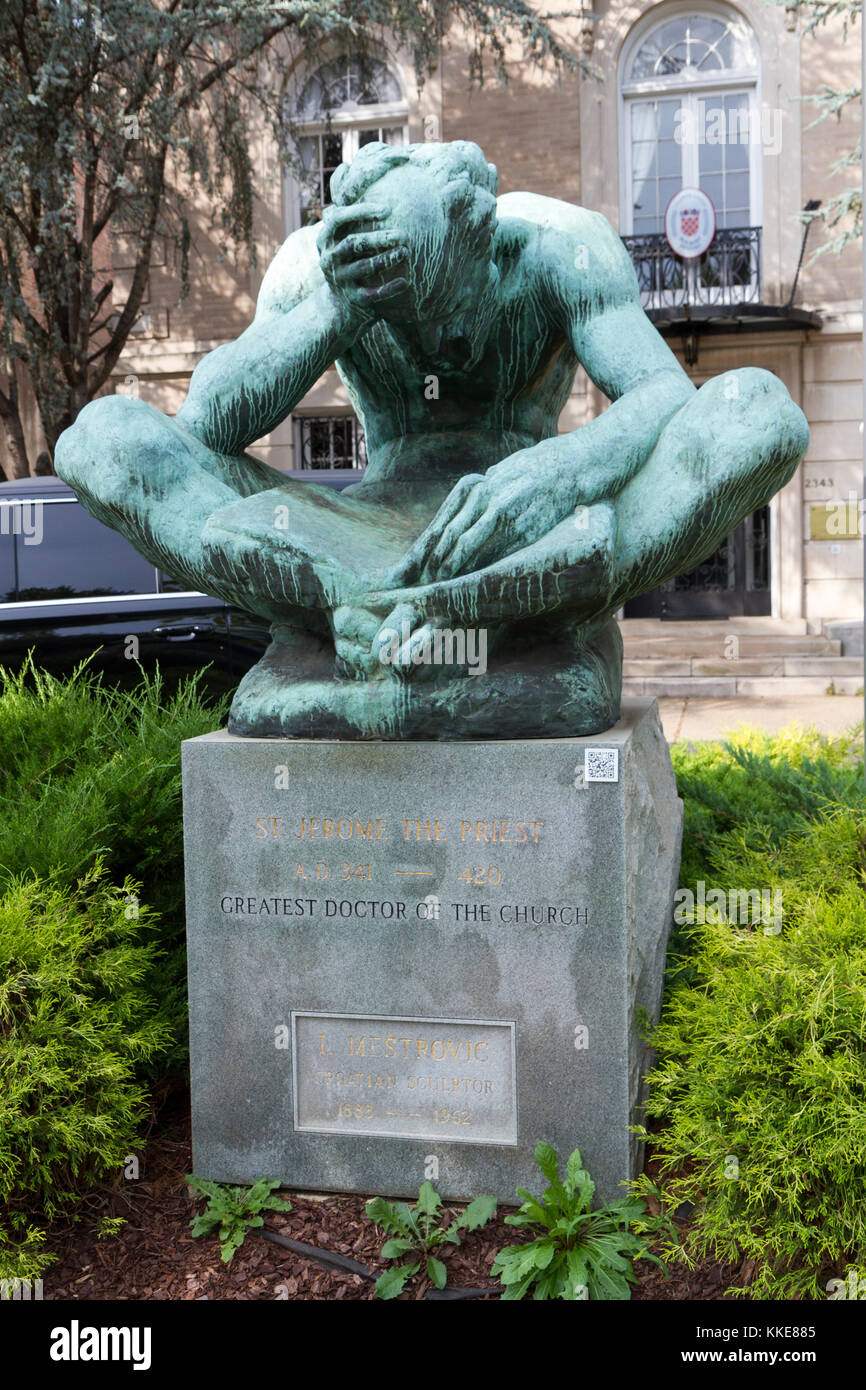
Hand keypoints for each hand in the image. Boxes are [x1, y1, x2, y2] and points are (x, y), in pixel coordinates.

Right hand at [317, 203, 409, 333]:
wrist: (338, 304)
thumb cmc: (347, 261)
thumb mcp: (340, 238)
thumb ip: (347, 215)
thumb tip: (351, 170)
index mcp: (325, 239)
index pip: (339, 219)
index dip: (362, 212)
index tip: (387, 209)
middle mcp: (329, 259)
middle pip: (353, 243)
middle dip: (379, 237)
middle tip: (404, 234)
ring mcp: (340, 280)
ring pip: (363, 267)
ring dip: (386, 259)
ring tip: (406, 252)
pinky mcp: (353, 299)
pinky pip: (373, 294)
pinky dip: (389, 288)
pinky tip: (405, 281)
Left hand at [382, 450, 578, 585]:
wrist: (564, 468)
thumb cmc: (525, 474)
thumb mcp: (493, 478)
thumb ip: (473, 499)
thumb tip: (450, 522)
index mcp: (473, 487)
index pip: (442, 524)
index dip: (427, 549)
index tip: (416, 569)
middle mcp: (484, 499)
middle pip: (451, 537)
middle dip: (436, 563)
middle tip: (424, 583)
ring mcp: (504, 514)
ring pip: (469, 546)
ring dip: (454, 568)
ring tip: (442, 585)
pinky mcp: (523, 529)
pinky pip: (496, 553)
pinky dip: (481, 568)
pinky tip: (472, 580)